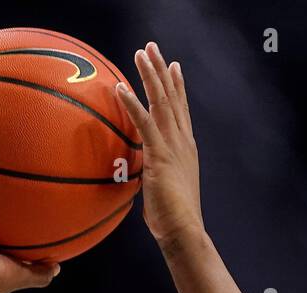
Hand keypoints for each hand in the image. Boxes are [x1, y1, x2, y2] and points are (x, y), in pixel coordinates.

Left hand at [115, 41, 204, 248]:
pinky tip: (120, 87)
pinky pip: (144, 124)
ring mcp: (173, 147)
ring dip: (149, 75)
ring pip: (161, 102)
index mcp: (185, 148)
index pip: (181, 110)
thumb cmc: (173, 219)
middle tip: (152, 47)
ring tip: (140, 54)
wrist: (184, 231)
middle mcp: (182, 141)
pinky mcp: (160, 156)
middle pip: (172, 97)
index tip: (173, 65)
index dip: (177, 86)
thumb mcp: (164, 191)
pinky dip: (132, 104)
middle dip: (161, 70)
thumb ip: (154, 177)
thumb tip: (142, 179)